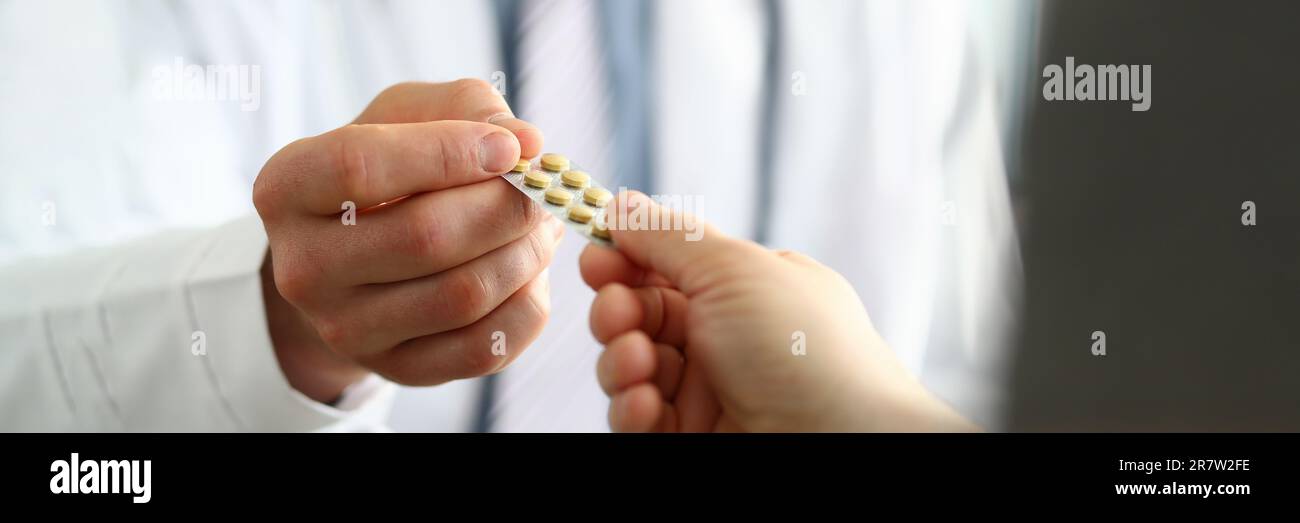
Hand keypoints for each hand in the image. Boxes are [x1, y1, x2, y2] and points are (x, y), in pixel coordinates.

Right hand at [255, 80, 562, 402]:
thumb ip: (466, 108)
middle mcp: (303, 267)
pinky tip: (528, 274)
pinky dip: (527, 303)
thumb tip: (526, 141)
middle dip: (505, 207)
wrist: (357, 257)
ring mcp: (346, 330)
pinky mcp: (396, 370)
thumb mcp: (407, 116)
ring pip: (463, 294)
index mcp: (287, 188)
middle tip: (540, 191)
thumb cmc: (388, 171)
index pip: (360, 166)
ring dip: (525, 254)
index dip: (448, 153)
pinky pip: (485, 347)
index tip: (510, 149)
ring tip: (538, 227)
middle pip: (426, 237)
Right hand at [579, 192, 976, 431]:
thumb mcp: (734, 270)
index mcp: (746, 289)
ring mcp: (709, 391)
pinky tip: (645, 402)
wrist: (845, 442)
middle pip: (640, 315)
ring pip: (631, 367)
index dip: (626, 260)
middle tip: (620, 314)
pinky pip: (638, 417)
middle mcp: (726, 338)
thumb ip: (668, 237)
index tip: (597, 257)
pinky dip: (631, 407)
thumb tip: (620, 205)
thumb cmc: (807, 352)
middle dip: (618, 311)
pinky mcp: (692, 435)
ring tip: (639, 364)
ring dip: (621, 361)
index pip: (666, 266)